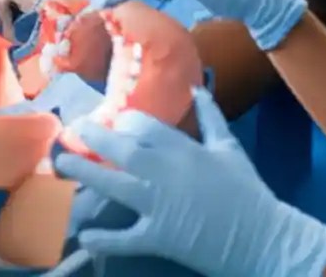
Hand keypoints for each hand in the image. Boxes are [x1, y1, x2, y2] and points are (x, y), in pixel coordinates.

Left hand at [56, 89, 325, 276]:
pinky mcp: (160, 237)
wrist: (265, 237)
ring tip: (60, 167)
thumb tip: (197, 88)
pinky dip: (103, 238)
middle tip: (68, 133)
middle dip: (91, 138)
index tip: (107, 121)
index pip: (143, 124)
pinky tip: (82, 234)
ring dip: (84, 175)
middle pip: (120, 149)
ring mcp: (161, 205)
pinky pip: (124, 237)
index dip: (121, 121)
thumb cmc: (248, 192)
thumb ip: (211, 117)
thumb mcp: (230, 148)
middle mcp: (167, 172)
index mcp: (185, 148)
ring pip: (114, 185)